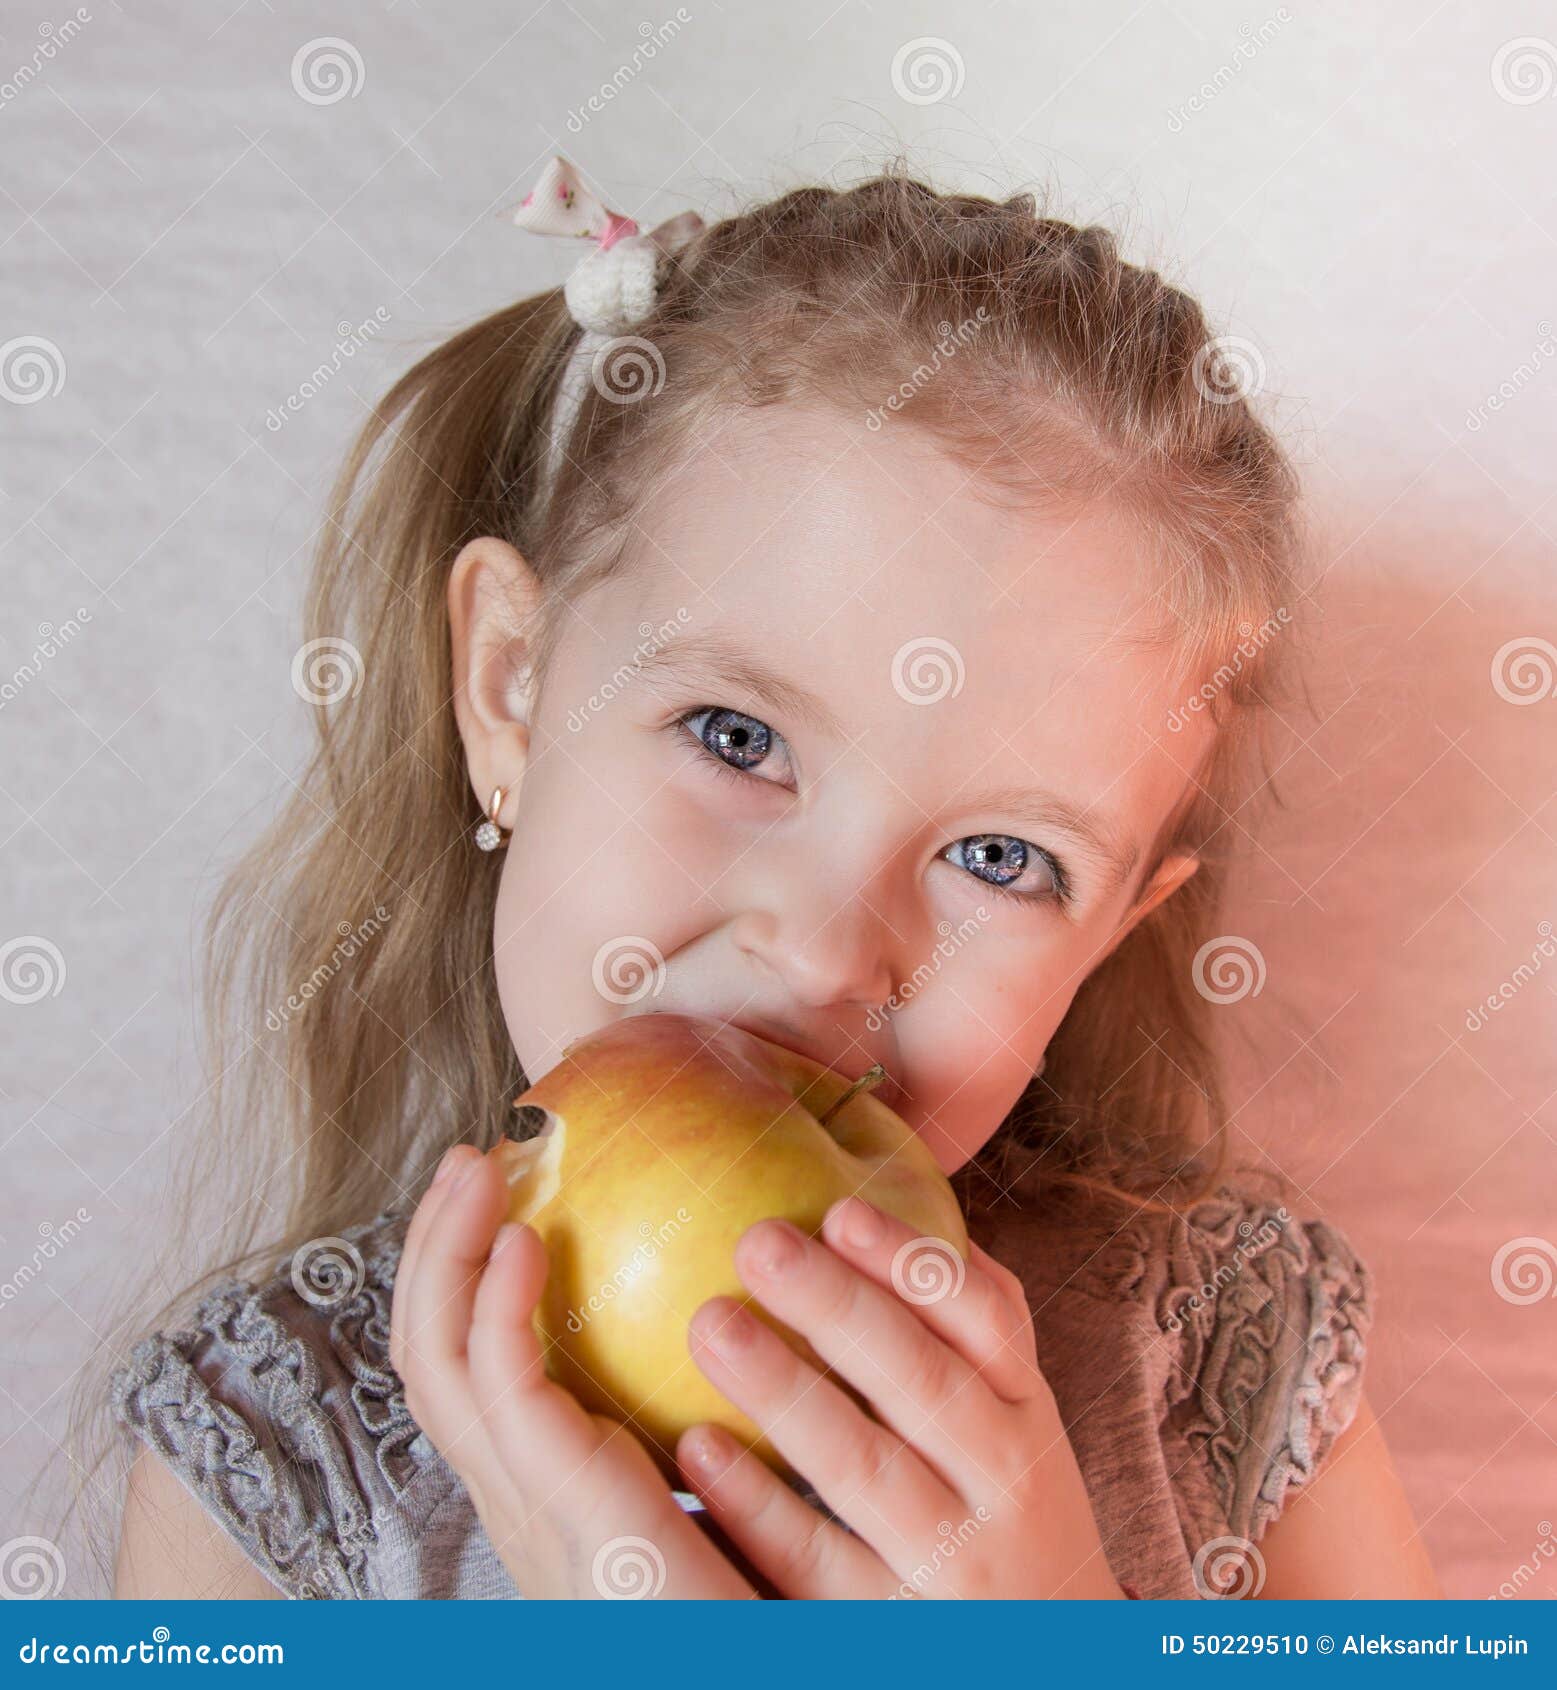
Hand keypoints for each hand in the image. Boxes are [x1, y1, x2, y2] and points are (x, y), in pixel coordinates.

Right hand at [388, 1144, 755, 1598]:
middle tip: (469, 1158)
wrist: (756, 1674)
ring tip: (479, 1168)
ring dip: (447, 1252)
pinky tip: (530, 1239)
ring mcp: (523, 1504)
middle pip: (423, 1352)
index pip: (458, 1368)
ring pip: (436, 1360)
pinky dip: (499, 1305)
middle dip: (430, 1247)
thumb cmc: (759, 1593)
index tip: (492, 1190)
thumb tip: (732, 1284)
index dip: (457, 1275)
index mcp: (536, 1485)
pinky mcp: (565, 1507)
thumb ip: (692, 1400)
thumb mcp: (710, 1476)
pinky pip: (505, 1389)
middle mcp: (509, 1493)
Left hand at [673, 1196, 1126, 1598]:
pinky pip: (817, 1564)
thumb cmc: (1001, 1514)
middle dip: (839, 1307)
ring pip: (866, 1469)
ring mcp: (950, 1563)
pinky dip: (760, 1507)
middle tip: (754, 1242)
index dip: (915, 1265)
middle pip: (922, 1383)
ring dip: (786, 1391)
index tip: (839, 1212)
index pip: (987, 1322)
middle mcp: (1003, 1486)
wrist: (1050, 1666)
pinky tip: (701, 1451)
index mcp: (1025, 1417)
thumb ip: (966, 1336)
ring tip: (711, 1325)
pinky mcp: (889, 1630)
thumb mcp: (1013, 1428)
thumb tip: (883, 1215)